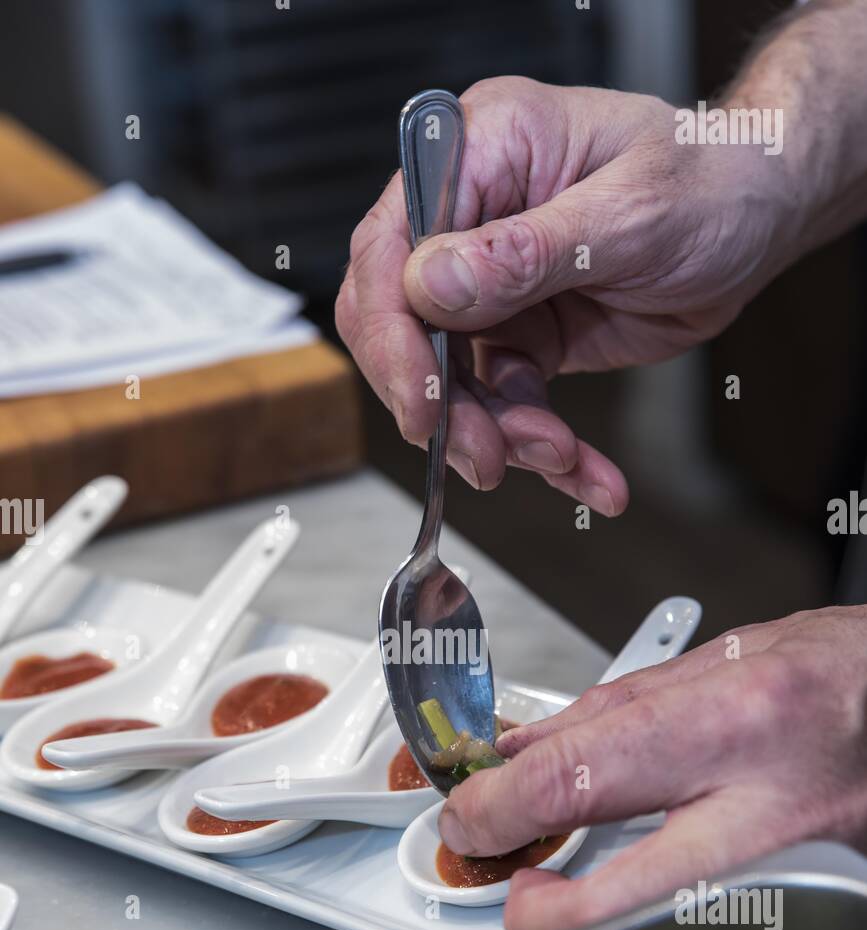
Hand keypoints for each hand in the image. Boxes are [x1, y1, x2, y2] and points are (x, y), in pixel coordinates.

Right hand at [336, 77, 788, 507]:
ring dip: (501, 436)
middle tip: (486, 456)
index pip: (392, 246)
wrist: (760, 217)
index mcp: (481, 153)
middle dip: (442, 404)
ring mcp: (494, 283)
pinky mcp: (523, 335)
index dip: (394, 333)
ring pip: (454, 384)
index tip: (424, 401)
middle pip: (405, 326)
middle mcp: (472, 218)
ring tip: (562, 457)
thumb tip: (431, 284)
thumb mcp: (629, 213)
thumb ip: (525, 253)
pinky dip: (543, 449)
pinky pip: (509, 405)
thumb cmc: (712, 180)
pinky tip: (586, 475)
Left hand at [437, 608, 866, 929]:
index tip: (471, 815)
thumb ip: (615, 710)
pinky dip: (646, 905)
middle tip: (511, 886)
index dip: (495, 809)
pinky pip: (699, 917)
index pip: (571, 780)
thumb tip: (526, 748)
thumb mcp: (723, 661)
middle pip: (610, 903)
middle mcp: (760, 810)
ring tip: (568, 876)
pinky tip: (634, 873)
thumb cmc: (841, 675)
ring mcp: (784, 874)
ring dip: (590, 915)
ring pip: (655, 928)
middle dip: (534, 914)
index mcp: (730, 720)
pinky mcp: (795, 902)